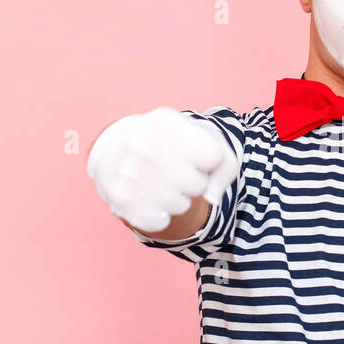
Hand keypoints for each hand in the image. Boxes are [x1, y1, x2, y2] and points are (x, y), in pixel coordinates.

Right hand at [87, 107, 238, 233]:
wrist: (118, 148)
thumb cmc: (172, 144)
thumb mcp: (202, 138)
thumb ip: (225, 165)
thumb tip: (211, 197)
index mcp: (164, 121)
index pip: (212, 156)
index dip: (209, 160)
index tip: (193, 152)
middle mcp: (141, 144)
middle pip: (198, 184)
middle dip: (195, 181)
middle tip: (178, 170)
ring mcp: (127, 174)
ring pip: (181, 206)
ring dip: (179, 199)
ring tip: (163, 182)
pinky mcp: (119, 200)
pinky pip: (160, 222)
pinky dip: (160, 215)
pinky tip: (149, 197)